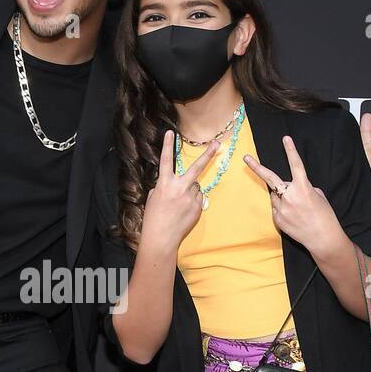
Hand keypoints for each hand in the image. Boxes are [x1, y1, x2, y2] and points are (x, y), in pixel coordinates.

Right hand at [141, 129, 218, 251]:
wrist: (161, 238)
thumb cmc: (154, 218)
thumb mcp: (153, 198)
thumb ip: (164, 187)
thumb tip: (176, 184)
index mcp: (164, 184)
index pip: (166, 160)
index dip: (168, 146)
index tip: (170, 133)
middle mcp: (179, 188)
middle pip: (196, 168)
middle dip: (207, 154)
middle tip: (217, 144)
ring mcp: (190, 198)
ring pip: (196, 186)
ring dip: (190, 191)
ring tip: (179, 205)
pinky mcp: (198, 207)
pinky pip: (198, 199)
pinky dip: (193, 202)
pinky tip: (184, 211)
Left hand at [243, 135, 342, 256]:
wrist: (322, 238)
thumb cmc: (324, 215)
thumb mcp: (318, 195)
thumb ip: (302, 187)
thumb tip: (290, 187)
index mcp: (303, 187)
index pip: (296, 165)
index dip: (291, 151)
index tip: (285, 138)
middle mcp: (290, 196)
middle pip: (270, 178)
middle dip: (256, 167)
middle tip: (246, 157)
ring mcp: (281, 208)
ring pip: (275, 195)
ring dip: (282, 196)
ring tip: (296, 207)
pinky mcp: (277, 219)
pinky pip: (276, 208)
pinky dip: (282, 209)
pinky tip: (294, 216)